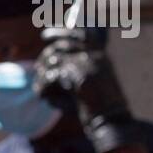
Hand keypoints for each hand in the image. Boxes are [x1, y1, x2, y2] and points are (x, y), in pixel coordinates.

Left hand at [34, 38, 139, 152]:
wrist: (114, 121)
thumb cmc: (101, 106)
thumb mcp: (93, 83)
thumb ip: (78, 69)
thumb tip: (51, 61)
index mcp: (100, 55)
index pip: (80, 34)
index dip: (60, 31)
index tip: (45, 33)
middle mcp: (95, 56)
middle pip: (62, 44)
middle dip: (45, 55)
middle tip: (38, 66)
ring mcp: (87, 65)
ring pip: (53, 59)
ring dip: (42, 73)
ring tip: (40, 86)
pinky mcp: (77, 78)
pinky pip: (50, 76)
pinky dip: (42, 86)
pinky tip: (41, 94)